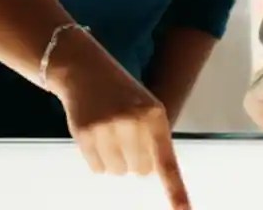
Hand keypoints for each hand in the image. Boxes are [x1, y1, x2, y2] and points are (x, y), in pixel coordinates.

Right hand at [49, 42, 190, 209]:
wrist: (86, 71)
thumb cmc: (122, 93)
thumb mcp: (148, 107)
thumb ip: (156, 138)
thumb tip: (154, 172)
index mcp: (155, 116)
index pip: (167, 162)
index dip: (176, 192)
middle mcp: (133, 122)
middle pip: (141, 170)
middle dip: (135, 158)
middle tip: (126, 134)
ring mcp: (108, 128)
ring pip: (118, 171)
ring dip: (115, 159)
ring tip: (110, 132)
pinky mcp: (86, 135)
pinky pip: (98, 168)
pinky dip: (98, 158)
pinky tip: (96, 135)